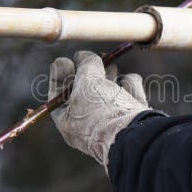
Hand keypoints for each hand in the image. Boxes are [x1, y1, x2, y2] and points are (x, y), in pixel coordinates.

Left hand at [49, 51, 150, 169]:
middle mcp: (89, 124)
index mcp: (68, 122)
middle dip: (89, 72)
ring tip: (111, 65)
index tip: (65, 61)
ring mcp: (112, 122)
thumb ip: (85, 65)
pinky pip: (129, 94)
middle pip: (85, 91)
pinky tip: (129, 82)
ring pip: (109, 91)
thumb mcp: (86, 83)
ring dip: (110, 76)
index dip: (60, 76)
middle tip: (93, 58)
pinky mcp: (133, 117)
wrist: (134, 136)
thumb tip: (86, 56)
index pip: (58, 96)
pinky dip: (130, 85)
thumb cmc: (102, 112)